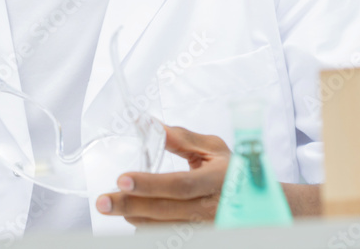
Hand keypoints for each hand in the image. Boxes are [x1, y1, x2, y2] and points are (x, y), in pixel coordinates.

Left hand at [95, 125, 229, 225]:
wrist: (255, 198)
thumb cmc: (232, 170)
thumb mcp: (213, 148)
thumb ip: (182, 138)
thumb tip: (149, 123)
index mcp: (216, 179)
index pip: (180, 185)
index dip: (151, 185)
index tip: (123, 179)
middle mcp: (212, 207)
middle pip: (166, 210)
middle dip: (131, 205)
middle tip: (104, 201)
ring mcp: (206, 226)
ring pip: (164, 228)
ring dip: (135, 217)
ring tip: (112, 206)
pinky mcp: (201, 235)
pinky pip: (170, 235)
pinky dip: (148, 228)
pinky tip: (133, 219)